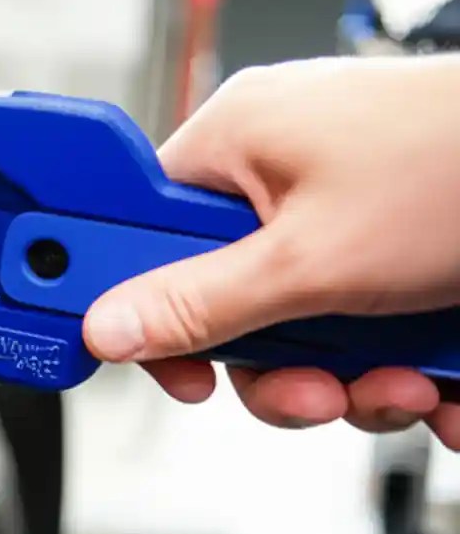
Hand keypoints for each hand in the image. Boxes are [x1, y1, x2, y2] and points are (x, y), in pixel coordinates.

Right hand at [81, 55, 459, 448]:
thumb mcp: (310, 261)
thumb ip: (196, 304)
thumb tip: (107, 326)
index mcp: (233, 143)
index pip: (133, 229)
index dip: (133, 301)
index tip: (142, 358)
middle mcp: (274, 172)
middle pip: (219, 299)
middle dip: (274, 367)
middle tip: (312, 390)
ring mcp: (334, 210)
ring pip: (291, 326)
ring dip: (345, 378)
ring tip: (400, 381)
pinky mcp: (385, 246)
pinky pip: (350, 323)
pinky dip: (388, 361)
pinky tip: (434, 371)